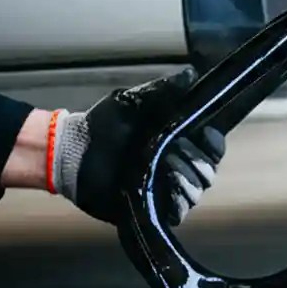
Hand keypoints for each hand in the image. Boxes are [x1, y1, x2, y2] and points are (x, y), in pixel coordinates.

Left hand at [49, 68, 224, 225]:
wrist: (72, 152)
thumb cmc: (103, 124)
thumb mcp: (133, 100)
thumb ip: (163, 89)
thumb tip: (192, 74)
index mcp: (180, 141)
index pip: (213, 147)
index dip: (213, 143)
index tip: (204, 135)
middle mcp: (179, 166)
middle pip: (208, 170)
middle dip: (196, 161)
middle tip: (174, 152)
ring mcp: (168, 189)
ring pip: (196, 191)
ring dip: (184, 180)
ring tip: (164, 169)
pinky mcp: (154, 209)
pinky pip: (179, 213)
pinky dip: (176, 203)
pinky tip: (164, 192)